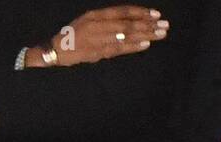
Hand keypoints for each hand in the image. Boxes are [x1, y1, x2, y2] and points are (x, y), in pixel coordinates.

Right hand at [26, 6, 168, 66]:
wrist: (56, 51)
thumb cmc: (73, 36)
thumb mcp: (88, 21)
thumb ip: (107, 21)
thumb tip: (129, 22)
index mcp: (96, 15)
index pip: (123, 11)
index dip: (140, 12)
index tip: (156, 14)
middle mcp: (98, 24)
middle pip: (128, 23)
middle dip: (148, 24)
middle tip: (165, 25)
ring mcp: (98, 38)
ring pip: (126, 35)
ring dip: (145, 34)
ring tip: (160, 34)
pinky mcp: (97, 52)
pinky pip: (119, 48)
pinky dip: (133, 46)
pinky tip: (145, 44)